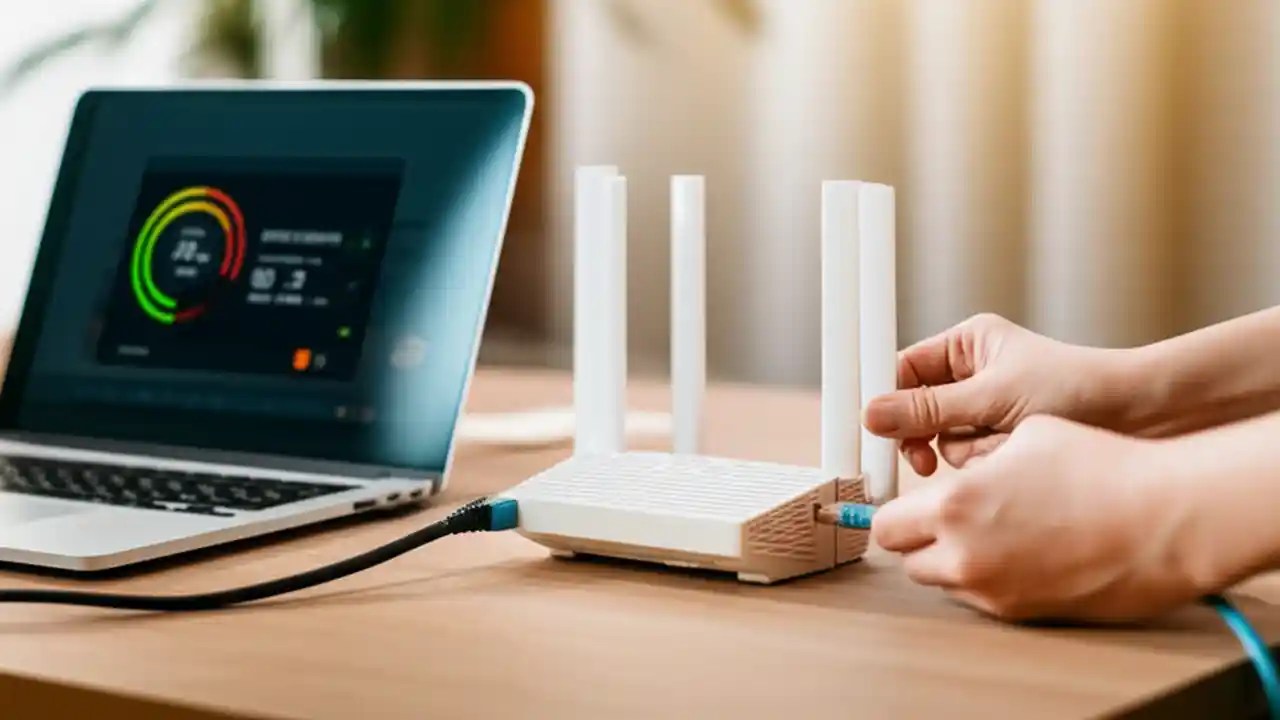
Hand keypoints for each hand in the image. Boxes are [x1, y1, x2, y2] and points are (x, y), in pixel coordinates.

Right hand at [862, 313, 1133, 474]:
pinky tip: (1019, 456)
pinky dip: (991, 463)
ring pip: (945, 441)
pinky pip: (973, 460)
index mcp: (968, 345)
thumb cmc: (1078, 388)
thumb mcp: (994, 397)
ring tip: (1008, 443)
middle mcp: (972, 375)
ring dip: (970, 451)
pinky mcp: (1004, 441)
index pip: (905, 369)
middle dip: (930, 436)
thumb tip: (873, 414)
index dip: (890, 399)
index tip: (878, 429)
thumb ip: (930, 409)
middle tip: (927, 461)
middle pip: (918, 412)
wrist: (1142, 418)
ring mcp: (988, 410)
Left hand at [869, 415, 1201, 621]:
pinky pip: (982, 597)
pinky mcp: (1023, 613)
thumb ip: (971, 457)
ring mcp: (993, 591)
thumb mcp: (1023, 432)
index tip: (908, 503)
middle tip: (947, 515)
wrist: (1166, 518)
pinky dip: (988, 576)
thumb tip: (952, 462)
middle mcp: (964, 556)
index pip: (885, 524)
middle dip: (919, 536)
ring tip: (992, 528)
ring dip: (952, 558)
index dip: (897, 510)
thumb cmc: (1102, 467)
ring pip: (943, 581)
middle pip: (907, 559)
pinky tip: (1022, 549)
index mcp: (954, 505)